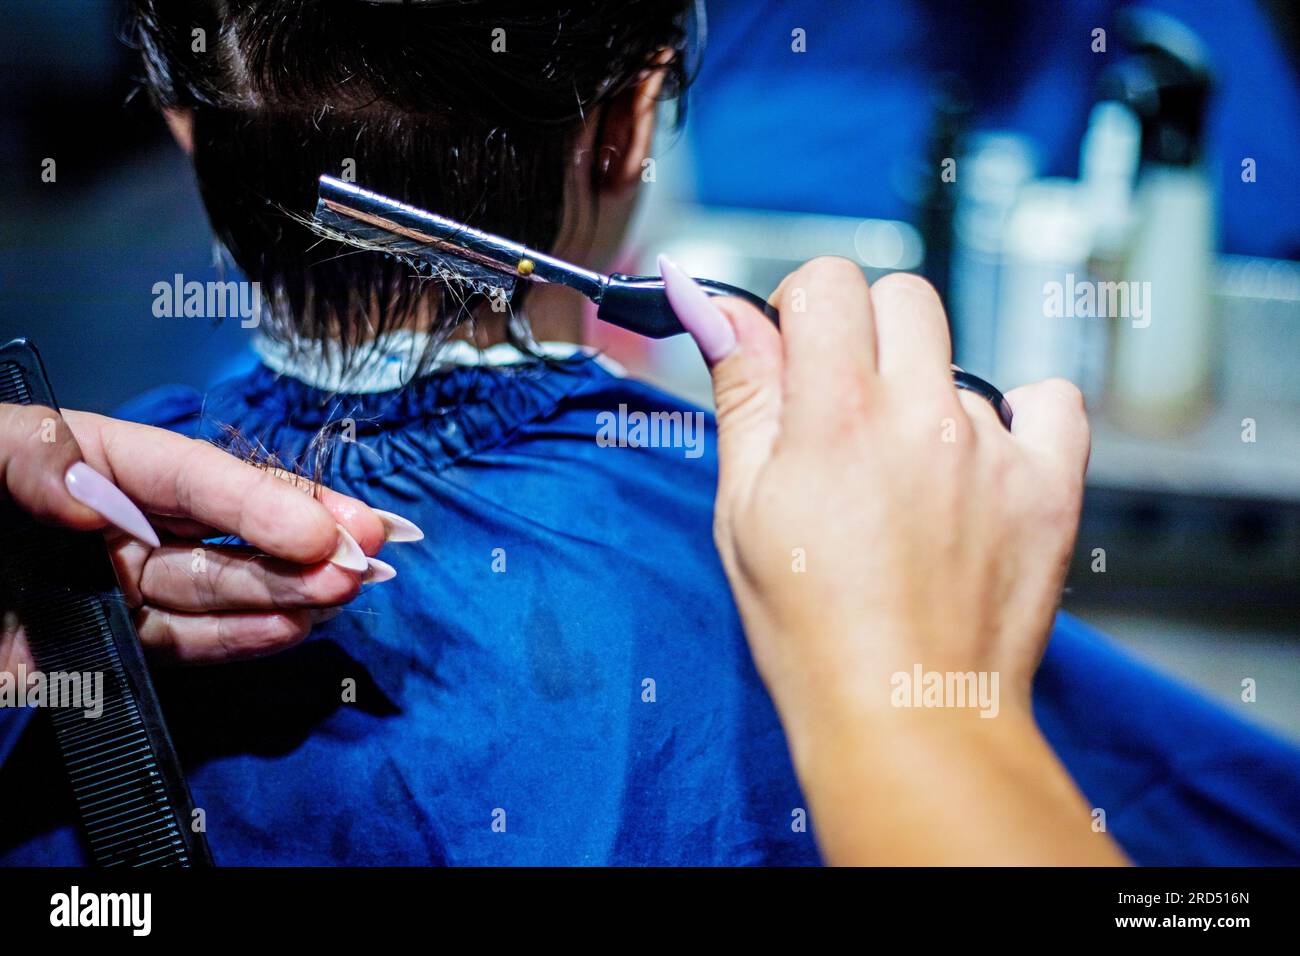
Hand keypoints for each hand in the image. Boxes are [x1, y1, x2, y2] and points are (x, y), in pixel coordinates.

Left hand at [1, 404, 413, 670]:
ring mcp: (112, 593)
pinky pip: (184, 648)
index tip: (322, 525)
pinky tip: (295, 628)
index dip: (260, 500)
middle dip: (300, 544)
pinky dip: (244, 642)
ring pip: (219, 591)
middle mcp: (115, 526)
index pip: (192, 478)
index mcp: (87, 464)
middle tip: (365, 557)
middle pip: (225, 533)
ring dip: (289, 593)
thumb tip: (96, 502)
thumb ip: (29, 460)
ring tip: (347, 590)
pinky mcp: (101, 656)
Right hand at [660, 255, 1125, 864]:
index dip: (803, 302)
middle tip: (849, 402)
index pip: (828, 281)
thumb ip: (744, 395)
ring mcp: (993, 448)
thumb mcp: (744, 509)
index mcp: (836, 416)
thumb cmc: (811, 630)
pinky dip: (1020, 418)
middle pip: (902, 295)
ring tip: (909, 476)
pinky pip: (1052, 399)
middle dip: (867, 331)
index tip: (798, 344)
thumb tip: (721, 311)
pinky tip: (984, 464)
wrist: (908, 715)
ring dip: (928, 394)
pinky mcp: (1049, 486)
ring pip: (961, 360)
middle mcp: (921, 416)